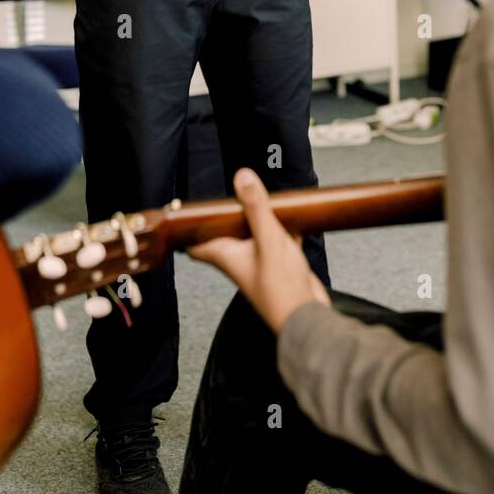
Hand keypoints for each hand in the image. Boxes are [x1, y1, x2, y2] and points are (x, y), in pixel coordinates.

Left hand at [188, 168, 331, 332]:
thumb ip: (256, 208)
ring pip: (253, 235)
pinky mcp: (281, 265)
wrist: (308, 317)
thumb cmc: (282, 288)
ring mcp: (260, 262)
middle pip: (226, 233)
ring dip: (257, 219)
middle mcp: (240, 260)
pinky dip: (283, 228)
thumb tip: (241, 176)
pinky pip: (277, 241)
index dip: (189, 228)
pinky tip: (294, 217)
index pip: (196, 244)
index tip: (186, 210)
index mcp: (226, 256)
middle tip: (229, 194)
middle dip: (228, 215)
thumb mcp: (269, 240)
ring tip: (261, 197)